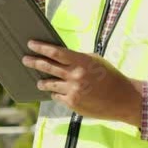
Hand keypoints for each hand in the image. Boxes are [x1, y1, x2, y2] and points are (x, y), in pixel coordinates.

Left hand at [22, 40, 143, 126]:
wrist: (122, 99)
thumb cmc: (110, 77)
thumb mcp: (95, 61)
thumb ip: (78, 59)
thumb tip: (60, 56)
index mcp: (82, 61)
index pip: (56, 52)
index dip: (41, 47)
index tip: (31, 44)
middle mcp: (75, 76)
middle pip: (48, 67)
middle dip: (34, 62)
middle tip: (25, 59)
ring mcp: (73, 91)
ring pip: (50, 84)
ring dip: (42, 82)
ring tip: (39, 82)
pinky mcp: (72, 103)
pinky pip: (57, 96)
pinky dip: (55, 93)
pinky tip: (54, 92)